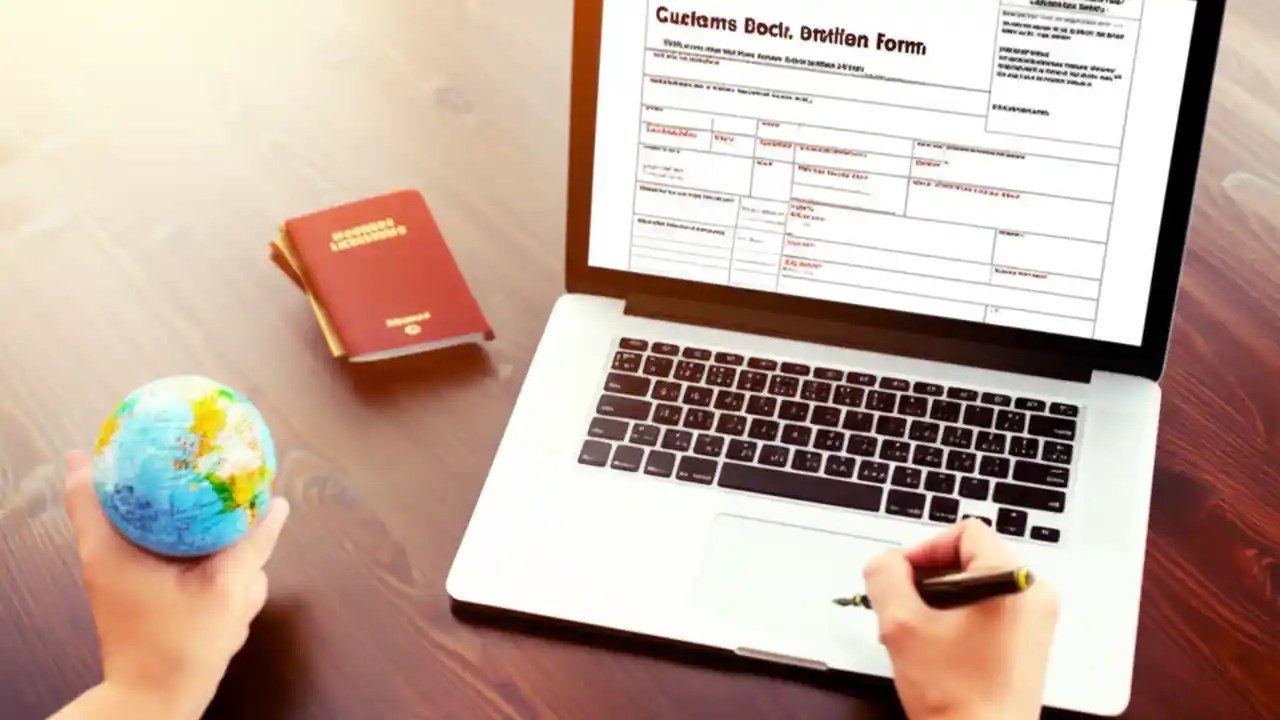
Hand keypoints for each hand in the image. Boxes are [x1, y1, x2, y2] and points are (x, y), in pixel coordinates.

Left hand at [60, 450, 289, 719]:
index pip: (89, 490)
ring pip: (140, 530)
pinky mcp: (137, 596)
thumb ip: (254, 545)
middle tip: (173, 446)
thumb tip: (277, 506)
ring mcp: (121, 580)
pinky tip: (216, 544)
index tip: (121, 428)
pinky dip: (178, 539)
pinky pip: (157, 553)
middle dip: (140, 475)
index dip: (101, 455)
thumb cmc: (182, 646)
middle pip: (111, 502)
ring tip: (202, 488)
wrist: (159, 699)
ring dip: (164, 511)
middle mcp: (108, 561)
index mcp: (111, 551)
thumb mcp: (228, 590)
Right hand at [863, 519, 1058, 719]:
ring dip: (936, 603)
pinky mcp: (1027, 644)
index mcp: (1012, 580)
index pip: (964, 532)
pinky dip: (956, 620)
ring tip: (914, 635)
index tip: (900, 579)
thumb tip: (885, 562)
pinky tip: (934, 650)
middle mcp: (1033, 595)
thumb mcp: (902, 626)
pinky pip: (986, 611)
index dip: (923, 550)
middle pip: (967, 558)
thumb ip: (885, 577)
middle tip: (900, 611)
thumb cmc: (955, 696)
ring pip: (973, 587)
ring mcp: (1034, 622)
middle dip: (925, 581)